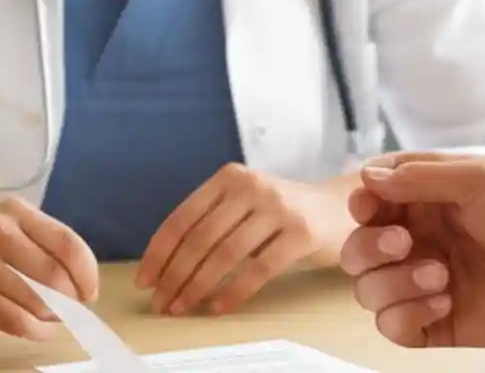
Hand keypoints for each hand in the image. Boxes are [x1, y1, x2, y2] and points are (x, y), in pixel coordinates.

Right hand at [0, 197, 98, 339]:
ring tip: (48, 319)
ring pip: (39, 301)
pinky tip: (35, 330)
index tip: (90, 291)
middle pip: (57, 275)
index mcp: (13, 212)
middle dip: (71, 299)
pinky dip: (34, 330)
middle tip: (71, 310)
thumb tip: (77, 280)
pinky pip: (16, 321)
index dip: (87, 272)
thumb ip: (35, 244)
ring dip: (52, 317)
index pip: (68, 243)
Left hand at [135, 163, 355, 315]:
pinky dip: (233, 292)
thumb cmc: (283, 212)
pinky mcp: (301, 233)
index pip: (183, 217)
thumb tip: (165, 264)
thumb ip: (212, 219)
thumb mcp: (245, 202)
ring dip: (198, 287)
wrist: (339, 208)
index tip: (145, 281)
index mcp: (230, 177)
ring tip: (183, 308)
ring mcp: (278, 208)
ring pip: (225, 255)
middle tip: (161, 303)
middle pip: (200, 239)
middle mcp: (252, 186)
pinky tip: (218, 307)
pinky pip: (257, 269)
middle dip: (175, 276)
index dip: (159, 253)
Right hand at [340, 153, 484, 348]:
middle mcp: (417, 241)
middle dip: (370, 247)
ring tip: (441, 275)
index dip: (361, 204)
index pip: (368, 200)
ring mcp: (421, 283)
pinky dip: (408, 315)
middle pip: (357, 249)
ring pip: (367, 289)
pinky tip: (444, 302)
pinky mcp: (432, 322)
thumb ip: (420, 174)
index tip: (369, 205)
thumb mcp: (480, 176)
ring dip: (394, 283)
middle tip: (404, 243)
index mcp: (423, 200)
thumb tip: (367, 178)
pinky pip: (391, 326)